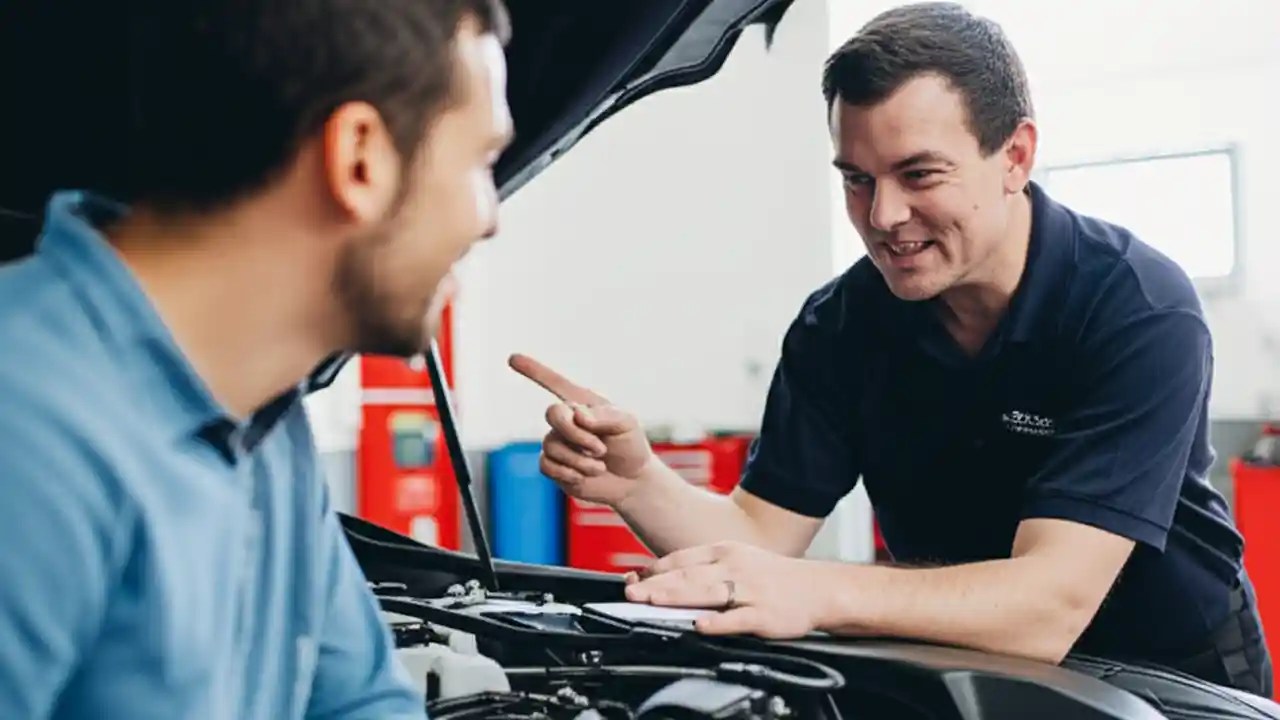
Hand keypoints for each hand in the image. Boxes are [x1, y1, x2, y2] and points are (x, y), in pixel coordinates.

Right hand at [509, 353, 654, 506]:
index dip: (534, 370)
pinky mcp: (554, 466)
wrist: (631, 481)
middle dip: (574, 432)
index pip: (555, 383)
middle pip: (553, 413)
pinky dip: (569, 472)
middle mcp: (567, 420)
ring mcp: (558, 442)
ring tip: (599, 465)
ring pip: (552, 445)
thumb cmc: (630, 446)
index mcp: (583, 403)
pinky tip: (584, 476)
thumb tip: (577, 415)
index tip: (513, 358)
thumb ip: (604, 415)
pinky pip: (547, 465)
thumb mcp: (627, 424)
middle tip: (599, 448)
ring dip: (579, 459)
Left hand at [622, 541, 833, 638]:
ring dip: (677, 597)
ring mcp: (749, 590)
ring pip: (707, 593)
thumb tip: (665, 581)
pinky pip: (737, 618)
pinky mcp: (763, 613)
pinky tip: (702, 625)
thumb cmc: (772, 578)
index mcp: (724, 552)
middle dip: (656, 585)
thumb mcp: (737, 562)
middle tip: (629, 592)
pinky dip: (718, 622)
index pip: (682, 559)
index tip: (631, 579)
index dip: (654, 570)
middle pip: (688, 576)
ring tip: (653, 601)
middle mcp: (733, 567)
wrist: (819, 588)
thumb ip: (703, 571)